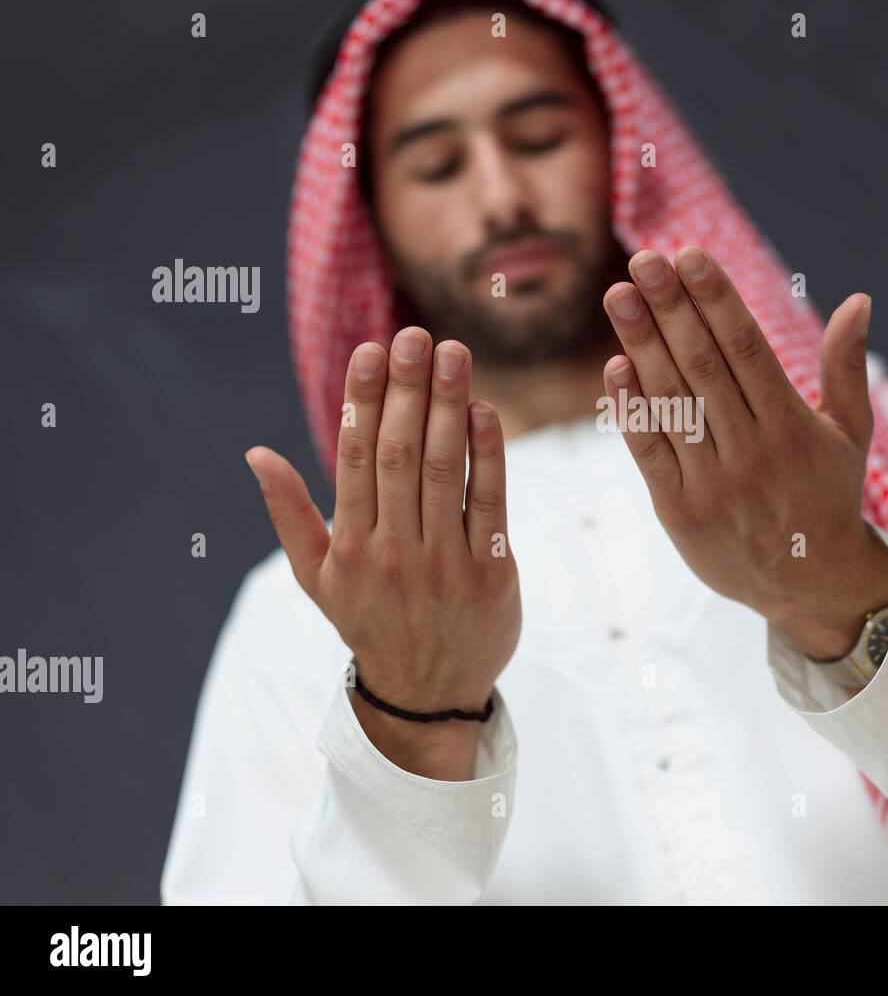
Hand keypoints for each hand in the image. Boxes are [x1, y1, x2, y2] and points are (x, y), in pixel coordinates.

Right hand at [244, 328, 520, 776]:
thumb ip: (289, 513)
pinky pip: (489, 502)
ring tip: (453, 354)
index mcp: (351, 546)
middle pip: (400, 454)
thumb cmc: (370, 621)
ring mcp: (444, 562)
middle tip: (415, 335)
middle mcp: (395, 551)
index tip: (371, 351)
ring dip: (449, 407)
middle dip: (408, 390)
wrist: (429, 693)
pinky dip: (488, 455)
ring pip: (444, 471)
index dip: (364, 401)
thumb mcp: (317, 577)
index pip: (356, 458)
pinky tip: (484, 411)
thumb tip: (256, 452)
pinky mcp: (491, 571)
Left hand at [600, 247, 887, 660]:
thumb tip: (859, 300)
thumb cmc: (829, 495)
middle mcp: (753, 451)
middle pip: (704, 366)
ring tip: (619, 295)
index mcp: (793, 426)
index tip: (690, 255)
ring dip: (641, 346)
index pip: (747, 349)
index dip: (717, 300)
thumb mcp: (850, 433)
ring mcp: (714, 482)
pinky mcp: (681, 510)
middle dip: (672, 309)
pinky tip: (615, 366)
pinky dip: (632, 410)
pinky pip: (651, 452)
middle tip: (644, 259)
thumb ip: (845, 367)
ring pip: (674, 402)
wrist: (809, 584)